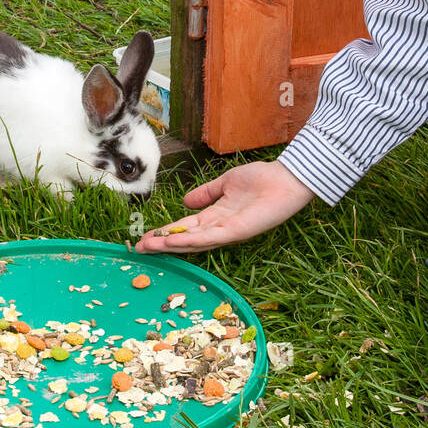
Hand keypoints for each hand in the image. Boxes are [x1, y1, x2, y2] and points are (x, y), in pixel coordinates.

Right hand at [133, 160, 316, 253]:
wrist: (287, 178)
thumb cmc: (262, 179)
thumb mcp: (226, 183)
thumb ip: (207, 193)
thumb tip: (186, 202)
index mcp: (217, 215)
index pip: (187, 227)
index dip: (166, 232)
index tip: (145, 237)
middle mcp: (221, 227)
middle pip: (187, 238)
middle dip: (163, 244)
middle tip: (139, 249)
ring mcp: (230, 230)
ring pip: (196, 241)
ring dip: (173, 245)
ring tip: (151, 247)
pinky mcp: (239, 230)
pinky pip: (212, 237)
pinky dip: (193, 240)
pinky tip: (175, 241)